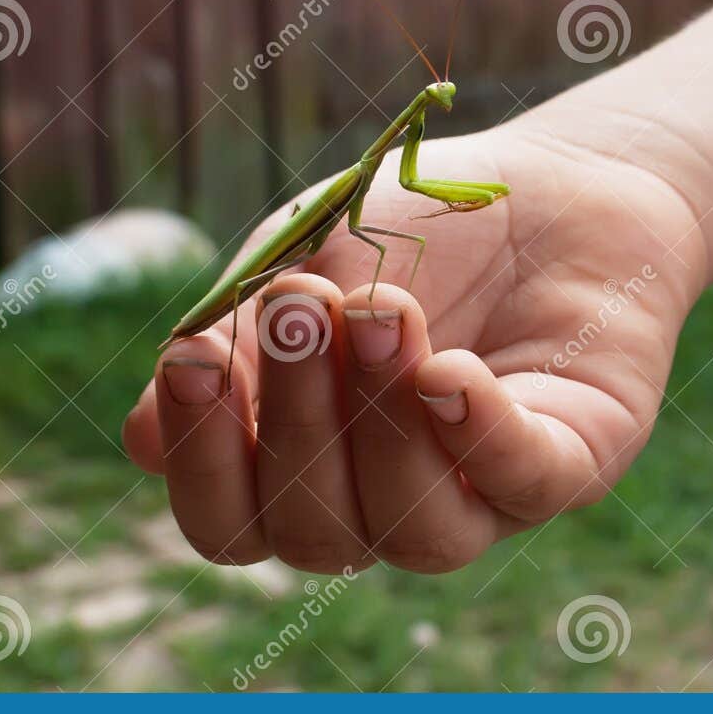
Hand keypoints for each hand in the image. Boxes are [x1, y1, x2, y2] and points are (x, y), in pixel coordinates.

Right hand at [122, 112, 707, 572]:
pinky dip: (478, 434)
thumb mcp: (302, 267)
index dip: (201, 461)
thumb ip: (234, 346)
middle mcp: (387, 503)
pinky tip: (448, 369)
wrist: (546, 179)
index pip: (232, 522)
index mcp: (308, 469)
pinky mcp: (573, 460)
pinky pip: (525, 484)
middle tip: (299, 302)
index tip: (191, 357)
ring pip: (416, 534)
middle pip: (315, 532)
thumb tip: (140, 442)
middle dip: (296, 418)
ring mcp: (482, 493)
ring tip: (384, 308)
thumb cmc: (410, 231)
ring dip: (383, 423)